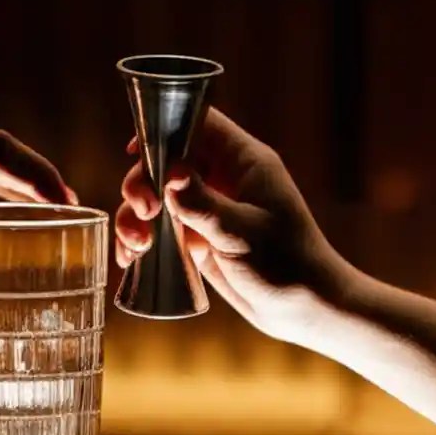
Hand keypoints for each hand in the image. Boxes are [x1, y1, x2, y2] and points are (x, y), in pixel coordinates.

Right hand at [115, 108, 355, 343]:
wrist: (304, 310)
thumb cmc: (287, 264)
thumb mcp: (242, 232)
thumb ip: (203, 203)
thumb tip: (168, 172)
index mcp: (244, 163)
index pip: (200, 124)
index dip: (165, 128)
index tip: (135, 152)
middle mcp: (223, 180)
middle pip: (167, 161)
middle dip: (143, 184)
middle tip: (143, 212)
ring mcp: (209, 210)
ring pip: (157, 198)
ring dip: (136, 217)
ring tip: (136, 244)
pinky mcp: (199, 239)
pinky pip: (161, 230)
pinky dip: (142, 240)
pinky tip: (131, 257)